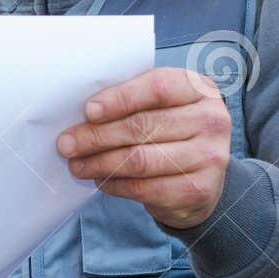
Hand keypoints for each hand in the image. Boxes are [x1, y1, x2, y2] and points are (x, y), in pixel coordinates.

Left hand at [58, 66, 231, 228]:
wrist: (203, 179)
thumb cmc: (171, 132)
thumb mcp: (162, 107)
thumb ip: (132, 100)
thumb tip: (81, 113)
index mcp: (200, 89)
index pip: (157, 87)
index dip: (120, 98)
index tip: (88, 111)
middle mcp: (211, 120)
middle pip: (142, 126)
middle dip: (96, 135)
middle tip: (66, 143)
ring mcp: (209, 157)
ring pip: (139, 160)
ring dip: (99, 163)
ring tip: (76, 164)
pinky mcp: (197, 190)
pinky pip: (145, 188)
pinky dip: (115, 184)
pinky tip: (100, 180)